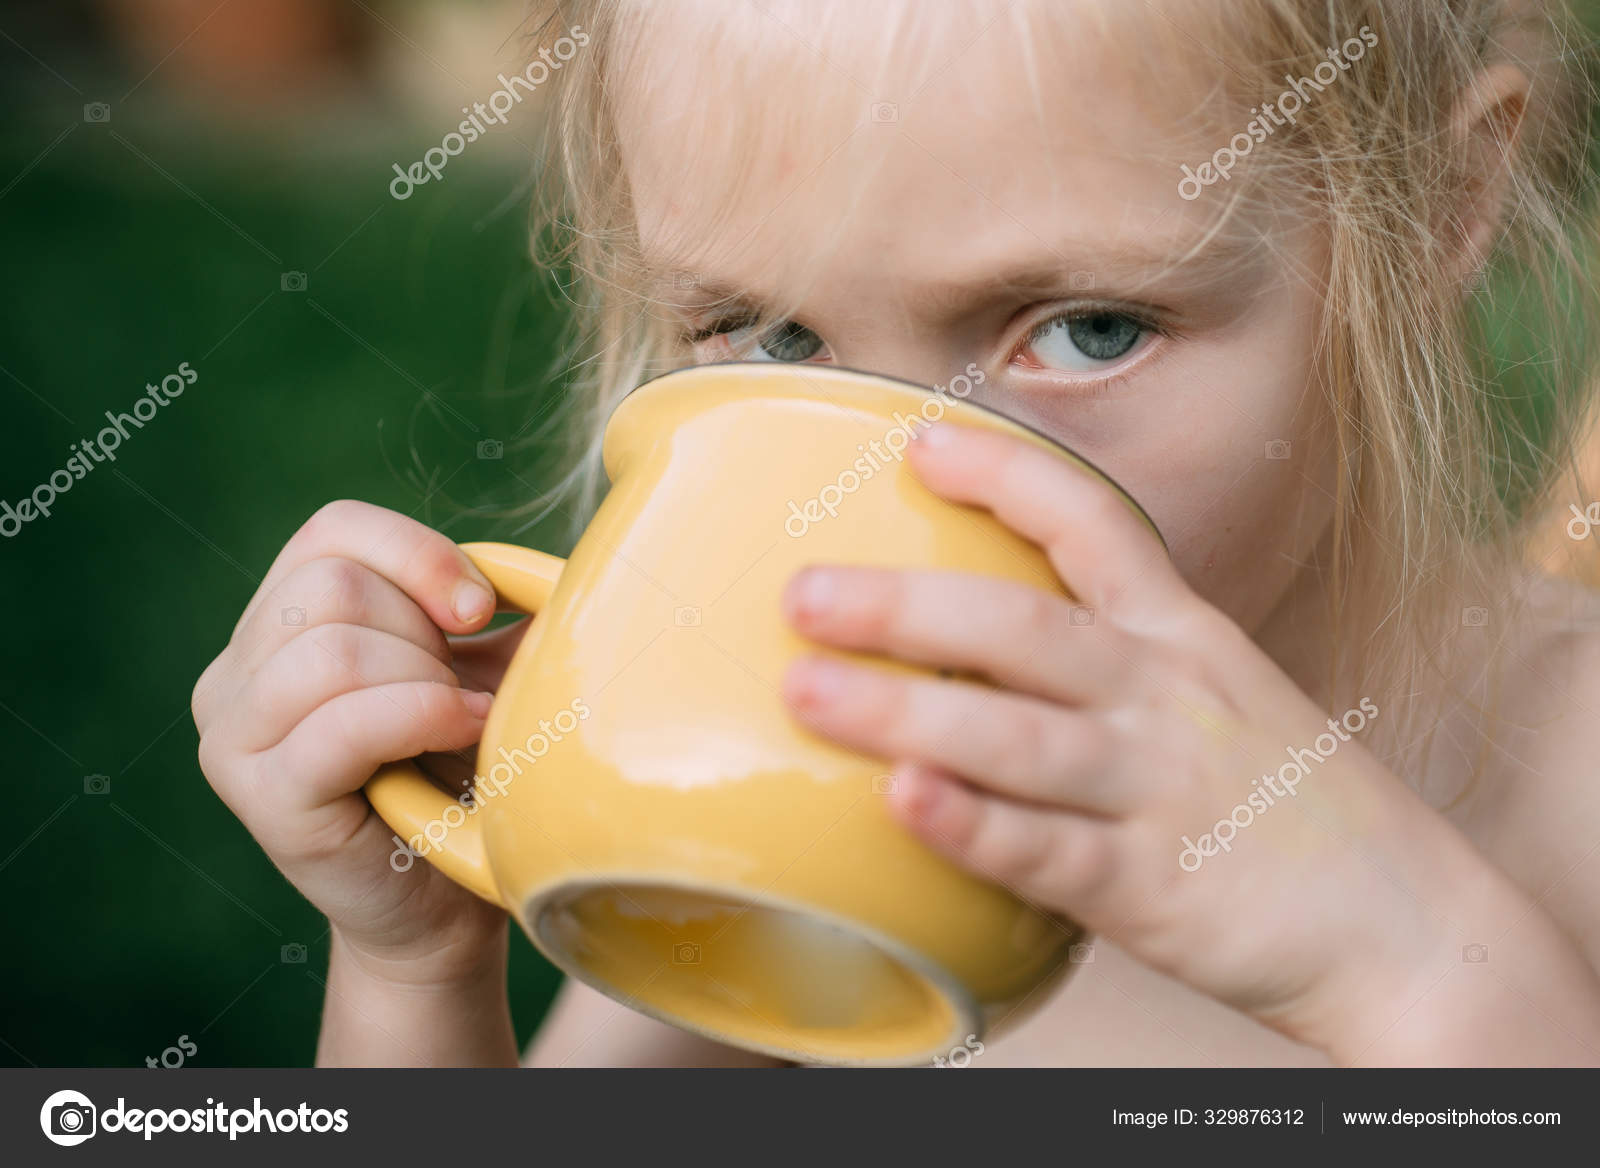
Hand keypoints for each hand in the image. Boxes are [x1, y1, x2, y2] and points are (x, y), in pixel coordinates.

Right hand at [193, 501, 530, 989]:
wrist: (444, 902)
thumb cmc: (462, 774)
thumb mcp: (477, 669)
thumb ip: (487, 605)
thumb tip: (539, 567)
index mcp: (277, 623)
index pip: (332, 530)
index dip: (420, 555)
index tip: (479, 610)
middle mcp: (234, 672)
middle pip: (332, 585)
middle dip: (423, 635)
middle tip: (459, 696)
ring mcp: (231, 736)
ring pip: (332, 650)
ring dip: (425, 682)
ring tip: (460, 724)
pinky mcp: (261, 796)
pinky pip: (343, 725)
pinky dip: (423, 717)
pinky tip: (463, 734)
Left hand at [779, 424, 1494, 1052]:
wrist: (1409, 925)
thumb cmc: (1291, 807)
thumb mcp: (1222, 697)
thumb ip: (1117, 667)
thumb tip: (981, 649)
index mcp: (1183, 636)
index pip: (1094, 523)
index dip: (1004, 474)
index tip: (921, 440)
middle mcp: (1166, 695)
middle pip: (1024, 625)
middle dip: (907, 603)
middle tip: (803, 594)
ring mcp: (1158, 788)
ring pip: (1017, 734)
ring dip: (903, 710)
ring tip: (805, 689)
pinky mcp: (1152, 886)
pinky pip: (1046, 851)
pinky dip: (973, 826)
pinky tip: (903, 804)